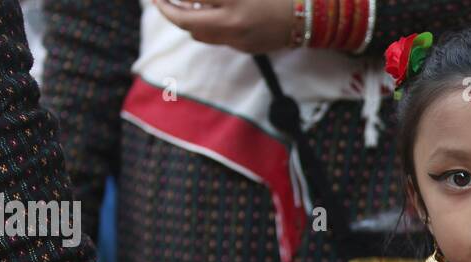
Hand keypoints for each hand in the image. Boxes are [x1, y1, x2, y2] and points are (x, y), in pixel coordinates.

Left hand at [152, 0, 297, 54]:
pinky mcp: (246, 48)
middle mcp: (232, 22)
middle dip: (167, 10)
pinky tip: (210, 14)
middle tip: (158, 0)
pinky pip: (217, 38)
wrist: (312, 14)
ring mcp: (239, 39)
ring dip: (186, 20)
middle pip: (186, 22)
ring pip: (198, 35)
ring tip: (182, 5)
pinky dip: (208, 26)